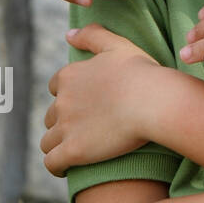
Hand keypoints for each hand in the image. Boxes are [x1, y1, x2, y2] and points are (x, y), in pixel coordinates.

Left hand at [40, 24, 161, 176]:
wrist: (154, 102)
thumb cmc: (142, 73)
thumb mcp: (118, 46)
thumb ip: (92, 36)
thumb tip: (68, 34)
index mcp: (69, 76)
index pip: (56, 88)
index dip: (70, 96)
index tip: (86, 103)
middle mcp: (62, 101)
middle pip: (51, 116)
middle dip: (64, 122)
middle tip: (87, 127)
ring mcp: (66, 128)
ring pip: (48, 141)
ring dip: (59, 144)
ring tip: (78, 149)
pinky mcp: (73, 151)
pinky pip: (52, 163)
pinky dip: (57, 166)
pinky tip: (67, 168)